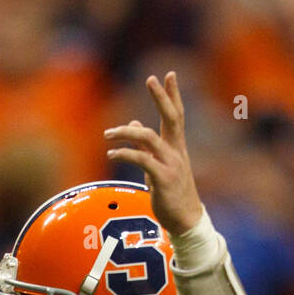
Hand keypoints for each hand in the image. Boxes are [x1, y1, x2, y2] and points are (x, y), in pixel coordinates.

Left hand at [104, 71, 203, 236]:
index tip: (168, 74)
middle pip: (171, 117)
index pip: (176, 115)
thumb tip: (134, 123)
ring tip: (108, 134)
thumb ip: (147, 145)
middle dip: (162, 97)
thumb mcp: (158, 165)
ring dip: (126, 132)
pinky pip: (142, 160)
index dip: (173, 94)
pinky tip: (112, 154)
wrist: (185, 220)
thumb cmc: (171, 193)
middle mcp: (176, 151)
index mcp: (176, 147)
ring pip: (149, 138)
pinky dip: (125, 154)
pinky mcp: (164, 179)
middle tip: (151, 78)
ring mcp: (171, 164)